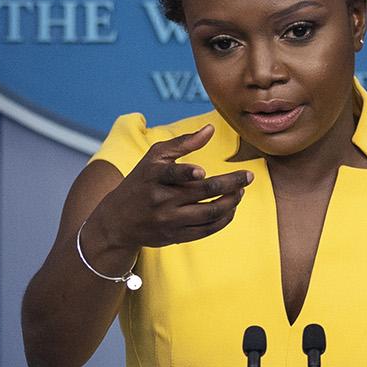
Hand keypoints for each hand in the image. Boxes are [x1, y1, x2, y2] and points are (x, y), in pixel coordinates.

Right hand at [83, 124, 253, 258]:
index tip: (202, 172)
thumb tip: (210, 129)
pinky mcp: (175, 236)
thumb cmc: (141, 182)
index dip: (186, 173)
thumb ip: (183, 143)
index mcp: (154, 176)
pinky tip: (231, 208)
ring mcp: (169, 220)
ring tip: (241, 191)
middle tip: (248, 176)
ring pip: (209, 213)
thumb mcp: (154, 158)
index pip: (171, 174)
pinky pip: (206, 230)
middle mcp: (161, 199)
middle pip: (202, 192)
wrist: (118, 221)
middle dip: (231, 184)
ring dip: (231, 202)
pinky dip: (223, 219)